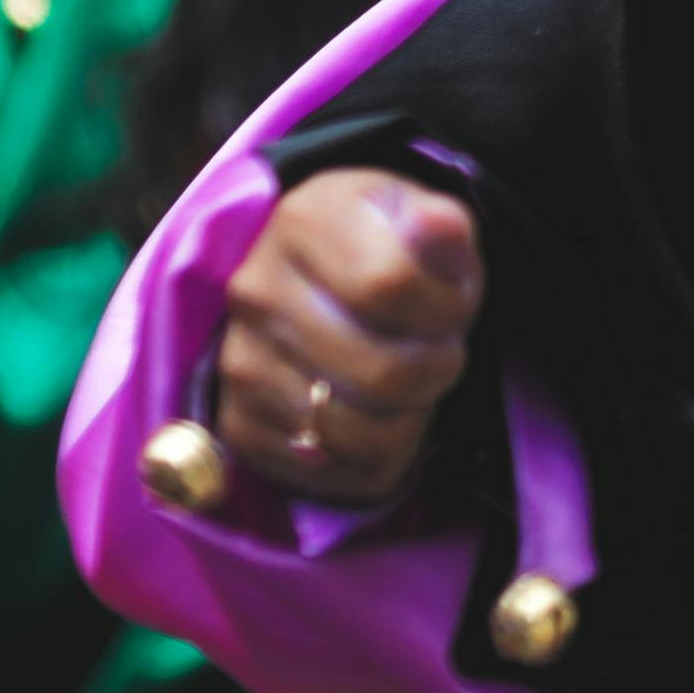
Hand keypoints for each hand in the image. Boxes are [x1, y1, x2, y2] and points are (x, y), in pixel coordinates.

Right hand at [203, 168, 484, 509]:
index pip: (391, 286)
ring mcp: (238, 363)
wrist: (321, 280)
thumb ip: (443, 229)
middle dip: (438, 370)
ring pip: (360, 434)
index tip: (455, 306)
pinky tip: (379, 412)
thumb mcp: (426, 221)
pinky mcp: (239, 425)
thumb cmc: (390, 248)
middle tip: (439, 351)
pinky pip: (336, 471)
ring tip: (409, 381)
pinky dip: (381, 454)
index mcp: (303, 222)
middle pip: (382, 374)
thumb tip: (441, 225)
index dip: (448, 308)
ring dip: (410, 417)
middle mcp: (255, 292)